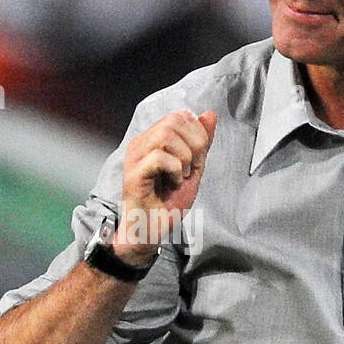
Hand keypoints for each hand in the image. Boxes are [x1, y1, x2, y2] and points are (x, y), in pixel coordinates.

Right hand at [114, 108, 216, 264]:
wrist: (151, 230)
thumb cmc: (168, 202)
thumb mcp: (193, 168)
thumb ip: (201, 142)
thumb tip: (209, 114)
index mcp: (152, 139)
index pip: (179, 115)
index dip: (198, 133)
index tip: (198, 159)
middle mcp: (140, 144)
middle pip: (173, 121)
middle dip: (194, 144)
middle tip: (192, 168)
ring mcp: (135, 157)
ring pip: (166, 135)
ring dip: (184, 157)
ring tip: (182, 175)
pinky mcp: (133, 174)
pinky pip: (159, 157)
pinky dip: (175, 170)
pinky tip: (173, 183)